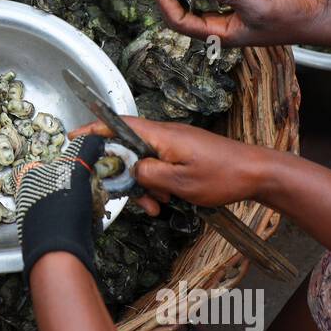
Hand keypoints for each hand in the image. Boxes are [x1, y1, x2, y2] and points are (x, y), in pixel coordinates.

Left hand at [15, 134, 105, 277]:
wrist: (59, 251)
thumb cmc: (61, 206)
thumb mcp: (74, 169)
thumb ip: (84, 150)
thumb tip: (94, 138)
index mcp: (29, 177)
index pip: (51, 161)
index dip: (72, 165)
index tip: (86, 169)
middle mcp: (29, 195)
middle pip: (64, 182)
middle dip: (83, 186)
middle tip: (93, 190)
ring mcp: (39, 215)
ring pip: (71, 201)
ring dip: (86, 203)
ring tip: (93, 208)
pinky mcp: (51, 233)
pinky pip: (73, 219)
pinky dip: (84, 219)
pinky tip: (89, 223)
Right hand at [69, 116, 271, 212]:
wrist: (257, 173)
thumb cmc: (222, 175)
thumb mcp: (181, 182)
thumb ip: (149, 174)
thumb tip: (131, 169)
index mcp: (161, 135)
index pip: (118, 125)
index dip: (93, 130)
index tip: (73, 138)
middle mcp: (164, 134)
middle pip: (127, 147)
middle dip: (122, 173)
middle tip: (124, 196)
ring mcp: (173, 144)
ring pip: (143, 161)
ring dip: (142, 184)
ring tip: (155, 206)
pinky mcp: (182, 153)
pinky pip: (158, 165)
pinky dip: (156, 183)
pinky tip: (165, 200)